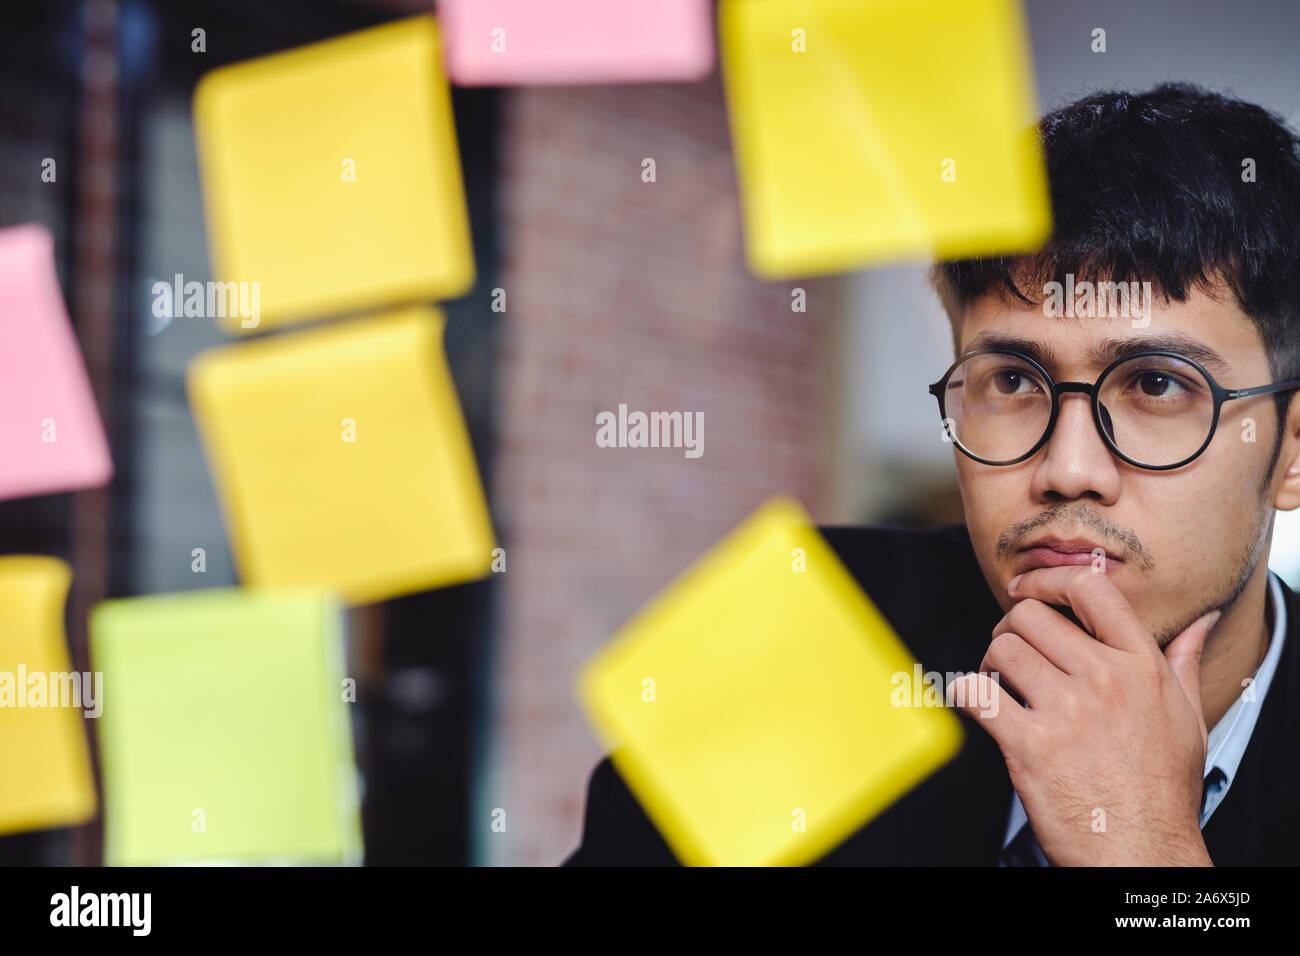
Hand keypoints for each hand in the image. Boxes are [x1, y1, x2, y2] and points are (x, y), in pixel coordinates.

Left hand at [946, 565, 1217, 865]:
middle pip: (1030, 617)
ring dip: (988, 664)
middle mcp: (1105, 681)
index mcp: (1141, 667)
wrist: (1142, 853)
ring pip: (1000, 650)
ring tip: (999, 687)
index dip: (1047, 580)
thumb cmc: (1161, 789)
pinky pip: (976, 694)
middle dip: (1009, 629)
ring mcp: (1067, 712)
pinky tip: (978, 708)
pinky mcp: (1030, 745)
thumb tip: (1199, 622)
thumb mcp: (1186, 718)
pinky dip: (966, 695)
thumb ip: (1183, 662)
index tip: (1026, 589)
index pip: (1091, 588)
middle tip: (1010, 655)